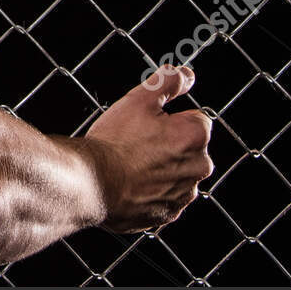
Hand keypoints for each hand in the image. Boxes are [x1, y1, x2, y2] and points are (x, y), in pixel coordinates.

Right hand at [80, 65, 213, 232]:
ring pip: (177, 173)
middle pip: (188, 148)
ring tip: (130, 165)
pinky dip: (152, 191)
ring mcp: (183, 194)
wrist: (92, 184)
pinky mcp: (168, 214)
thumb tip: (187, 75)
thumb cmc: (114, 143)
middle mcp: (198, 168)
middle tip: (136, 143)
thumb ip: (168, 81)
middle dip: (169, 144)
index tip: (148, 123)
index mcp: (195, 137)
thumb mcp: (138, 100)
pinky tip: (130, 183)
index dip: (170, 118)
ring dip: (161, 169)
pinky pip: (165, 197)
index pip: (195, 119)